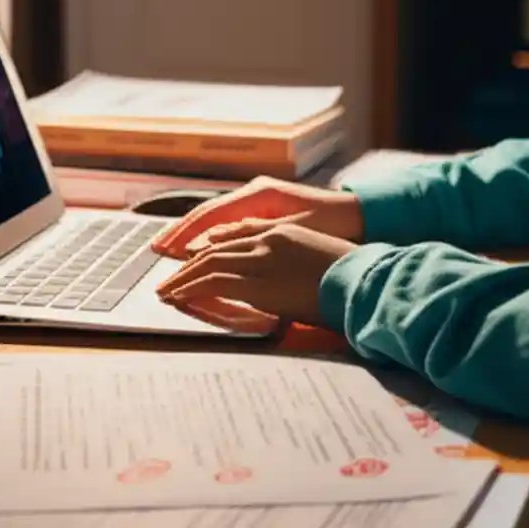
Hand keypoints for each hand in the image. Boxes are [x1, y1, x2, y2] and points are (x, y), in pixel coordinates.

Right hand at [152, 176, 362, 259]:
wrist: (361, 215)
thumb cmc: (332, 223)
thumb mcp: (293, 230)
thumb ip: (254, 233)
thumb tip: (213, 240)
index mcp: (260, 194)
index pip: (212, 214)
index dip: (187, 232)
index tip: (167, 248)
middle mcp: (255, 192)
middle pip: (209, 214)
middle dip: (182, 232)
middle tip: (158, 250)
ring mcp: (259, 200)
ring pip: (217, 218)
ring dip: (193, 235)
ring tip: (171, 250)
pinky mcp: (265, 211)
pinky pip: (230, 222)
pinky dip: (212, 235)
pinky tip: (202, 247)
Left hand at [156, 222, 356, 333]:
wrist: (363, 280)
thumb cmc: (353, 275)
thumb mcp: (321, 256)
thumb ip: (295, 258)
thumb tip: (284, 278)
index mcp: (283, 232)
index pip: (236, 236)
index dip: (211, 248)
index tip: (193, 258)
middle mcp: (267, 240)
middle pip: (217, 248)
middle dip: (189, 263)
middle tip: (170, 277)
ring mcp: (261, 259)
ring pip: (209, 263)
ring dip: (183, 278)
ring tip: (166, 291)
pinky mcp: (257, 281)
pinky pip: (213, 282)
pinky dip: (191, 288)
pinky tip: (178, 297)